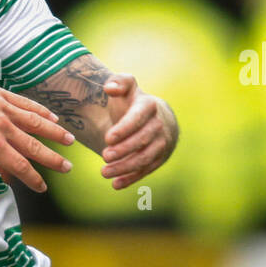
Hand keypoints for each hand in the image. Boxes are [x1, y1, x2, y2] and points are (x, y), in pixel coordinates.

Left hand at [0, 76, 75, 198]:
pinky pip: (27, 104)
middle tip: (67, 167)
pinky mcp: (4, 96)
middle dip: (52, 159)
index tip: (42, 187)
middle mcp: (3, 127)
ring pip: (36, 123)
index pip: (18, 165)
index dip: (32, 179)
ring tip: (70, 141)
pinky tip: (54, 117)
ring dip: (54, 133)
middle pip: (33, 146)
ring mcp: (5, 110)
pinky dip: (42, 111)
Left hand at [99, 73, 176, 188]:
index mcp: (148, 106)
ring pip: (145, 158)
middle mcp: (158, 125)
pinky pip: (146, 170)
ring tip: (104, 173)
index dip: (123, 129)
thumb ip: (119, 82)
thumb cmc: (134, 103)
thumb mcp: (127, 88)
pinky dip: (132, 178)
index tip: (107, 138)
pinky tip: (116, 184)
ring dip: (125, 167)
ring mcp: (161, 143)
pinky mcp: (160, 158)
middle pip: (141, 140)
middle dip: (123, 150)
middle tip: (104, 156)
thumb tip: (109, 88)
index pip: (137, 118)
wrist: (156, 118)